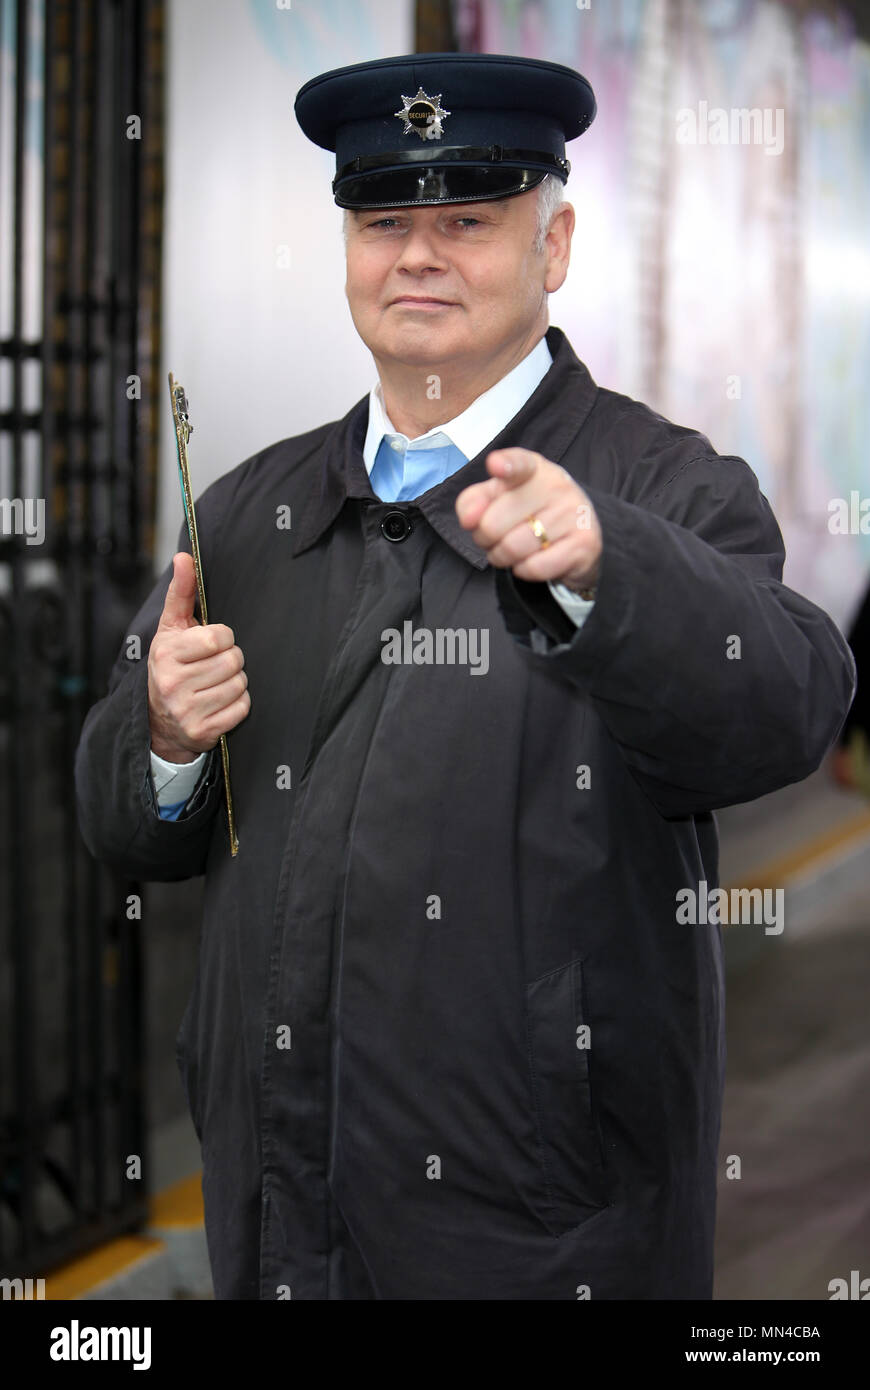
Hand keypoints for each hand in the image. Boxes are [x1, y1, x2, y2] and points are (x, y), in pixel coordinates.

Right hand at [147, 552, 249, 762]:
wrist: (158, 720)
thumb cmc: (172, 665)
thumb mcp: (171, 628)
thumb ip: (181, 592)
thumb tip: (184, 556)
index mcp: (166, 653)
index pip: (219, 637)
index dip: (223, 638)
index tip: (212, 643)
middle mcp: (173, 683)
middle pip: (233, 661)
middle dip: (231, 660)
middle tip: (215, 665)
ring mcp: (186, 710)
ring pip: (240, 684)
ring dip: (235, 682)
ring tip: (216, 683)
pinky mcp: (202, 731)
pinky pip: (242, 708)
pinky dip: (238, 704)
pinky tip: (221, 701)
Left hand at [455, 448, 601, 589]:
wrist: (580, 537)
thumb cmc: (531, 513)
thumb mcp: (499, 499)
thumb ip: (473, 502)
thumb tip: (469, 519)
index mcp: (533, 469)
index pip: (518, 463)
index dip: (505, 465)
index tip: (496, 466)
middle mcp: (557, 486)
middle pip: (493, 523)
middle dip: (485, 538)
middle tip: (494, 538)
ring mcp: (574, 514)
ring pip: (512, 548)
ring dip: (501, 557)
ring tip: (510, 551)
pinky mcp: (584, 544)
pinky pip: (534, 567)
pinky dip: (523, 571)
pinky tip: (531, 561)